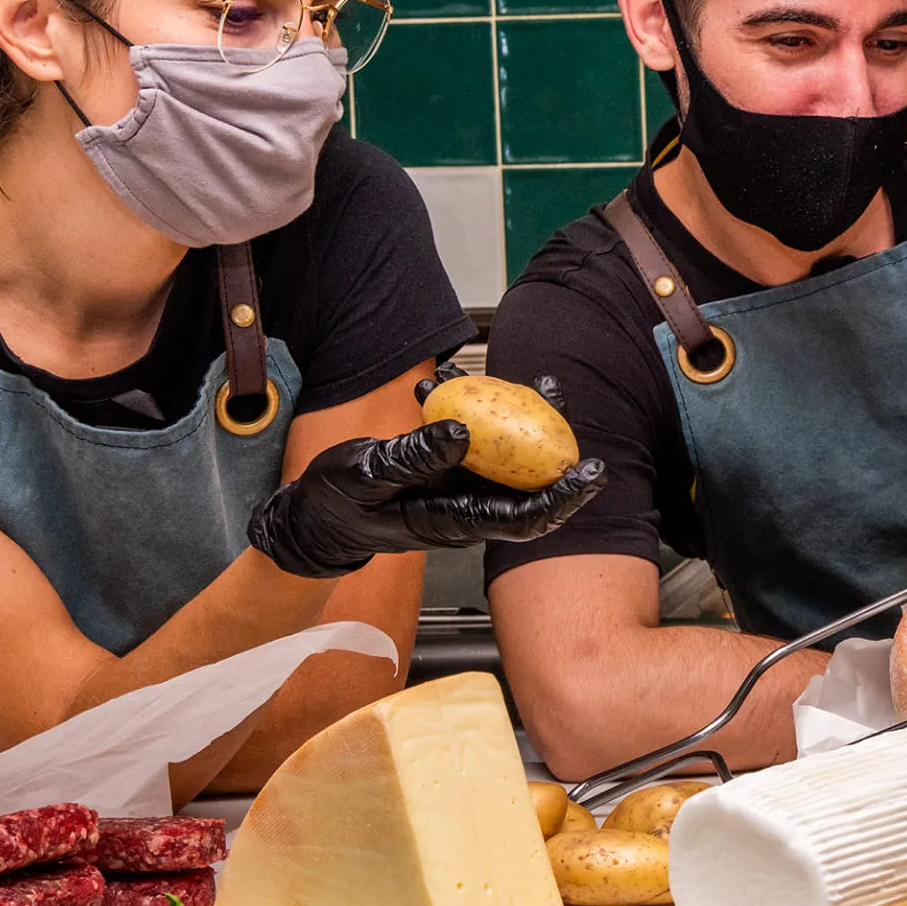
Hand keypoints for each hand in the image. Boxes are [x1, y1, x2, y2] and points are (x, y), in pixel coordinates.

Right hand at [249, 371, 605, 578]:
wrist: (315, 518)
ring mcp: (459, 493)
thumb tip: (463, 434)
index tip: (591, 471)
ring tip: (536, 383)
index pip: (523, 518)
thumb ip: (413, 459)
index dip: (562, 496)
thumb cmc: (337, 504)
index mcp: (451, 523)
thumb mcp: (367, 477)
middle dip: (556, 447)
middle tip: (565, 400)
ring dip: (524, 422)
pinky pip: (482, 447)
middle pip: (528, 487)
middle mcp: (465, 511)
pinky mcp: (448, 475)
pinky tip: (479, 383)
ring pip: (508, 462)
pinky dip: (486, 416)